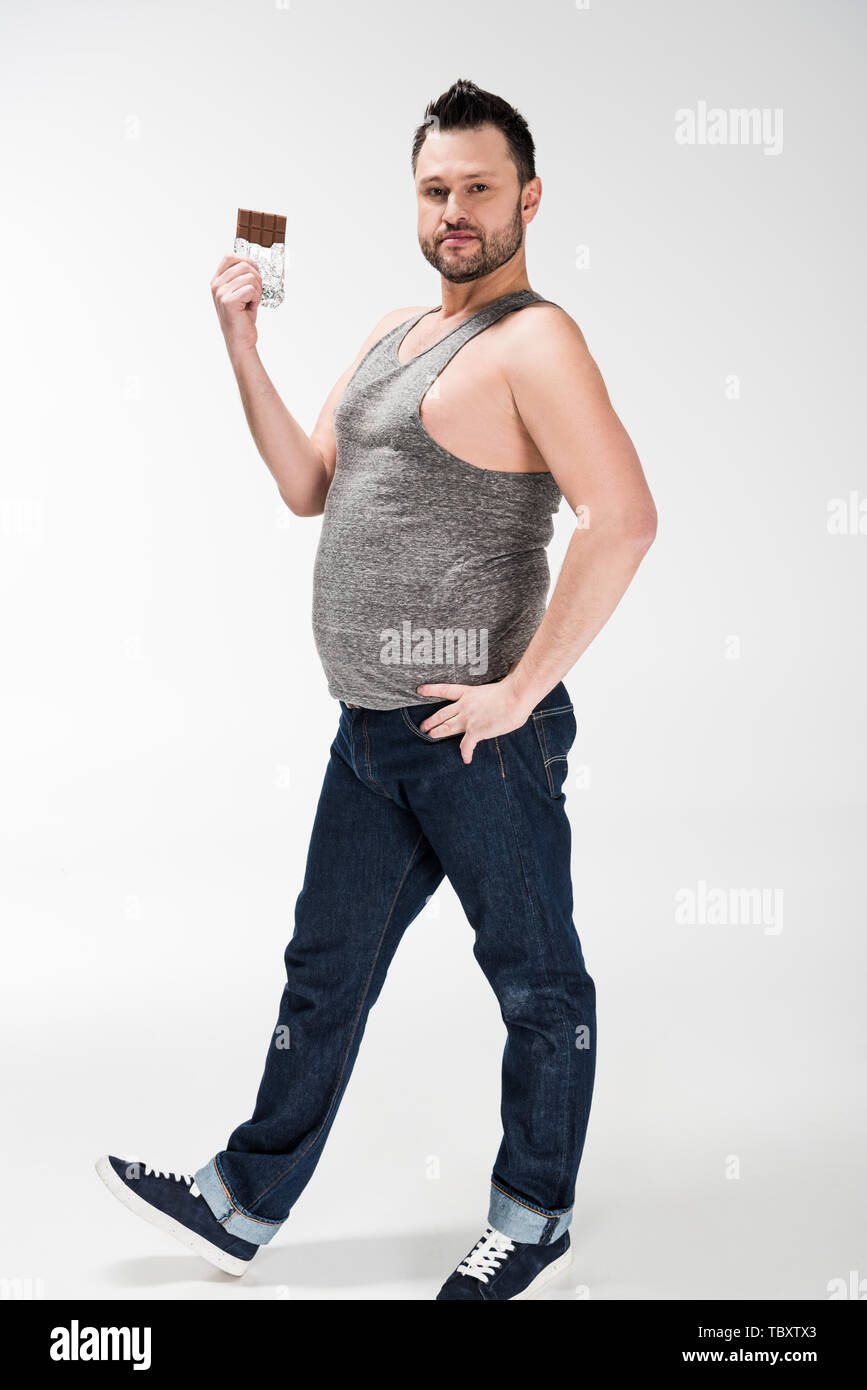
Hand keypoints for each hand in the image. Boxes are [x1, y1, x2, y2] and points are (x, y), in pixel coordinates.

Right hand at [210, 254, 262, 356]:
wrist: (241, 339)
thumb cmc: (242, 317)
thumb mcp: (239, 292)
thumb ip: (240, 276)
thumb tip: (252, 263)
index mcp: (217, 280)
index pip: (230, 257)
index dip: (246, 261)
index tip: (253, 273)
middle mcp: (216, 285)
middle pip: (244, 265)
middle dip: (256, 279)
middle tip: (254, 294)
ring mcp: (221, 292)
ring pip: (250, 276)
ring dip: (257, 290)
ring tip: (251, 302)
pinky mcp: (228, 301)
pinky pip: (251, 289)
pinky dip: (256, 298)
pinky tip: (250, 307)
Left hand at [415, 678, 533, 764]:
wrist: (515, 696)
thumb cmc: (512, 690)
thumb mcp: (496, 686)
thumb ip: (492, 691)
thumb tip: (501, 684)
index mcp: (468, 693)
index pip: (445, 690)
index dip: (431, 690)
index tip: (420, 690)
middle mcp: (464, 706)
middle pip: (442, 714)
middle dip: (431, 720)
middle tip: (423, 726)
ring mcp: (468, 719)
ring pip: (446, 728)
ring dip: (437, 733)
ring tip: (430, 736)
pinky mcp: (475, 731)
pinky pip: (466, 745)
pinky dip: (465, 753)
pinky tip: (466, 759)